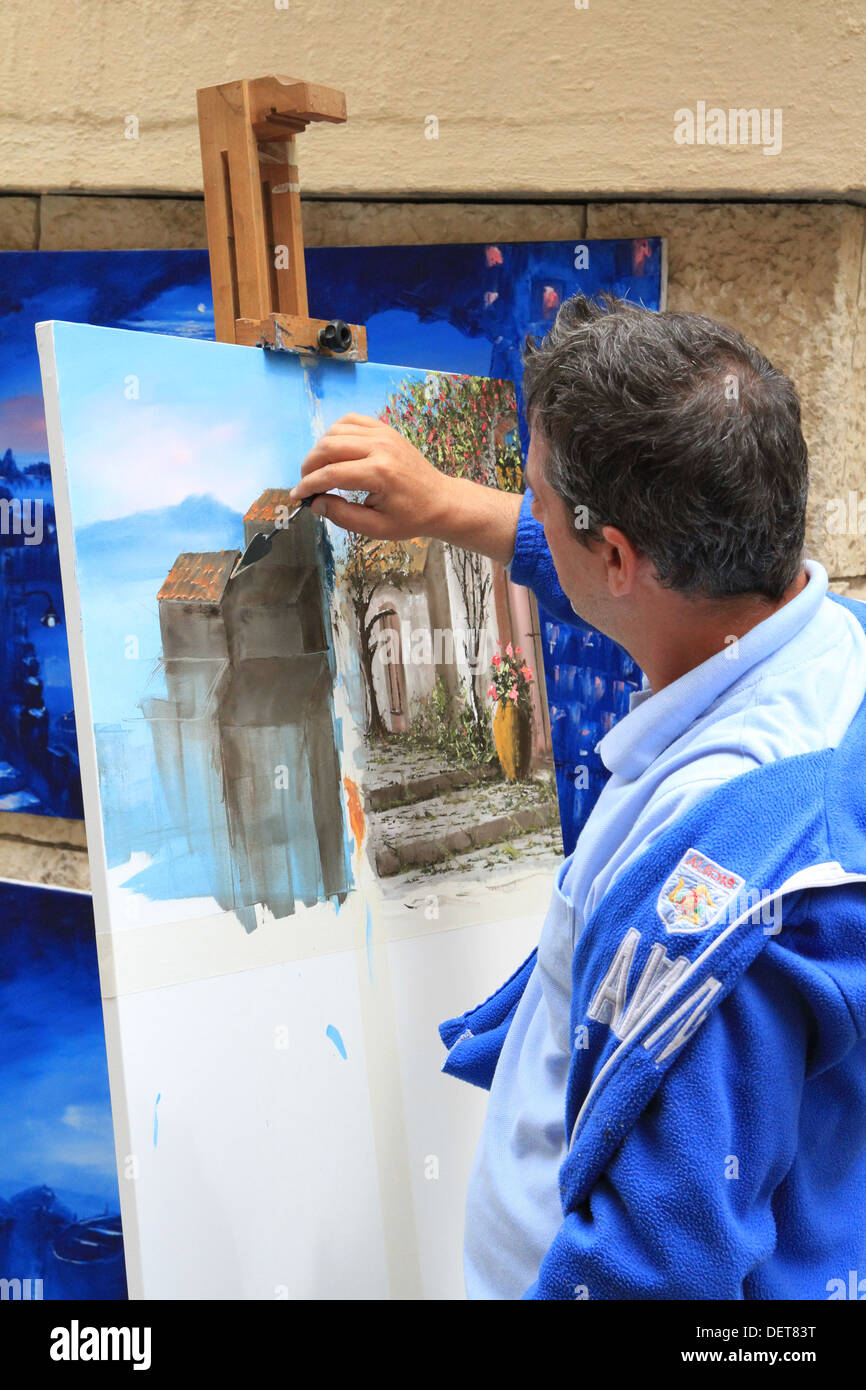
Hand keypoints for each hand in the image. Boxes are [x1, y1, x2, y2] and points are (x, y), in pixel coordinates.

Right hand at [290, 414, 454, 539]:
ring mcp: (383, 433)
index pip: (331, 474)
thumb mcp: (376, 528)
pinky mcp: (385, 428)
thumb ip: (342, 516)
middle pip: (328, 446)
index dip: (308, 485)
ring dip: (320, 449)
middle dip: (309, 465)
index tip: (297, 496)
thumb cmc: (410, 518)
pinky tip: (334, 452)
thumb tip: (315, 503)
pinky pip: (350, 420)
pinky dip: (335, 433)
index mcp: (380, 473)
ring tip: (319, 470)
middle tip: (306, 484)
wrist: (440, 500)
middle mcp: (380, 447)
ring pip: (335, 430)